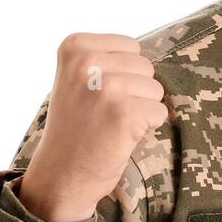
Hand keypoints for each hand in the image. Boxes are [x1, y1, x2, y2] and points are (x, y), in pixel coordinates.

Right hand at [17, 33, 167, 221]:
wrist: (60, 175)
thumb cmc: (76, 126)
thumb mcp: (77, 78)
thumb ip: (107, 58)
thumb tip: (161, 49)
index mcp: (75, 46)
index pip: (131, 46)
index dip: (123, 74)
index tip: (96, 95)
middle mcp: (88, 61)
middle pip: (146, 66)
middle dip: (134, 92)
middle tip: (104, 114)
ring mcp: (107, 87)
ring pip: (156, 89)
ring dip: (141, 110)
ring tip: (111, 125)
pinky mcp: (126, 113)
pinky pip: (160, 112)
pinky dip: (147, 128)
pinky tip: (120, 137)